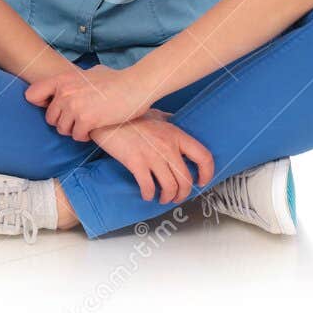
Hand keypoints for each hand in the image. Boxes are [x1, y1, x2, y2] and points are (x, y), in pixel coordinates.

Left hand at [24, 64, 152, 140]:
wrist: (135, 86)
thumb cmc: (116, 79)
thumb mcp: (89, 73)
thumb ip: (74, 80)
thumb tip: (70, 83)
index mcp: (62, 80)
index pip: (31, 95)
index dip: (41, 104)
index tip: (53, 107)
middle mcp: (64, 93)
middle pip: (49, 118)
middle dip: (62, 122)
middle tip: (77, 120)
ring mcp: (74, 107)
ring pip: (62, 129)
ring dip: (73, 130)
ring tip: (86, 125)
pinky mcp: (86, 120)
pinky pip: (77, 136)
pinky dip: (84, 136)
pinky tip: (93, 130)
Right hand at [91, 117, 214, 203]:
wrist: (106, 116)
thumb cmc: (129, 115)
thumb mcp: (154, 114)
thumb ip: (168, 120)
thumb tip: (177, 122)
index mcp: (176, 134)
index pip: (203, 157)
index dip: (207, 173)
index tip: (202, 181)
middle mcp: (167, 146)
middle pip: (186, 179)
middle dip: (184, 193)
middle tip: (178, 197)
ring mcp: (152, 155)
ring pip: (170, 187)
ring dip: (168, 197)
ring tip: (163, 198)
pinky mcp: (135, 162)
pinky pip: (148, 186)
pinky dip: (149, 195)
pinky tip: (147, 195)